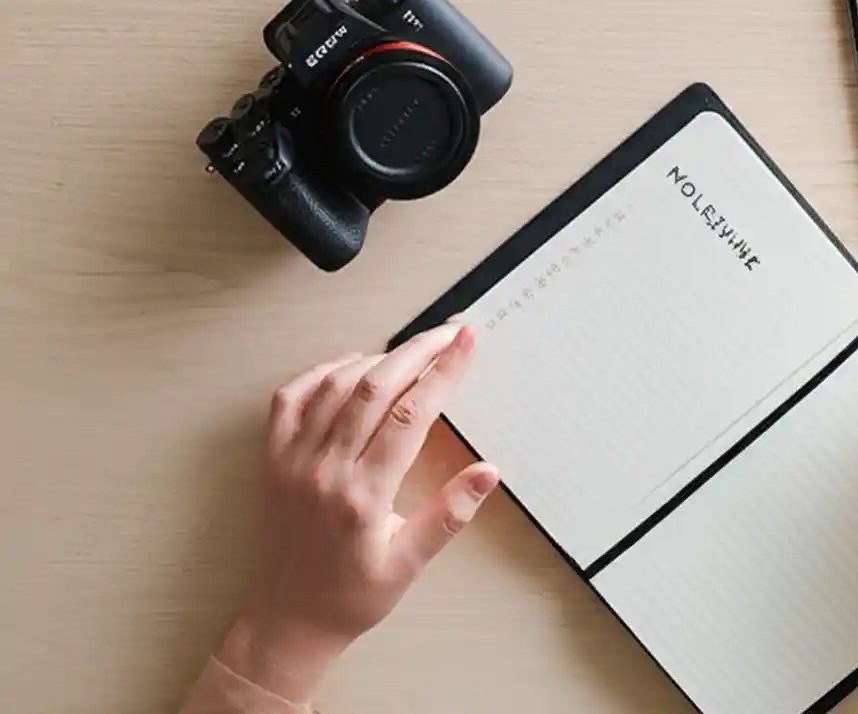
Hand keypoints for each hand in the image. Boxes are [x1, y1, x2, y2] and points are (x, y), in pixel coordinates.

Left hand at [217, 324, 499, 703]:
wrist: (288, 620)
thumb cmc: (353, 596)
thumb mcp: (411, 564)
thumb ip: (450, 514)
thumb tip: (489, 472)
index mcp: (363, 496)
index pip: (410, 415)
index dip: (443, 372)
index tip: (466, 343)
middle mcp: (324, 470)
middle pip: (374, 387)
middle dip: (417, 351)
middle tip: (448, 331)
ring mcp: (292, 461)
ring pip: (335, 386)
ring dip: (376, 358)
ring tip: (411, 352)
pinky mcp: (272, 459)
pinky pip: (291, 398)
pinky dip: (322, 372)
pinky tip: (349, 367)